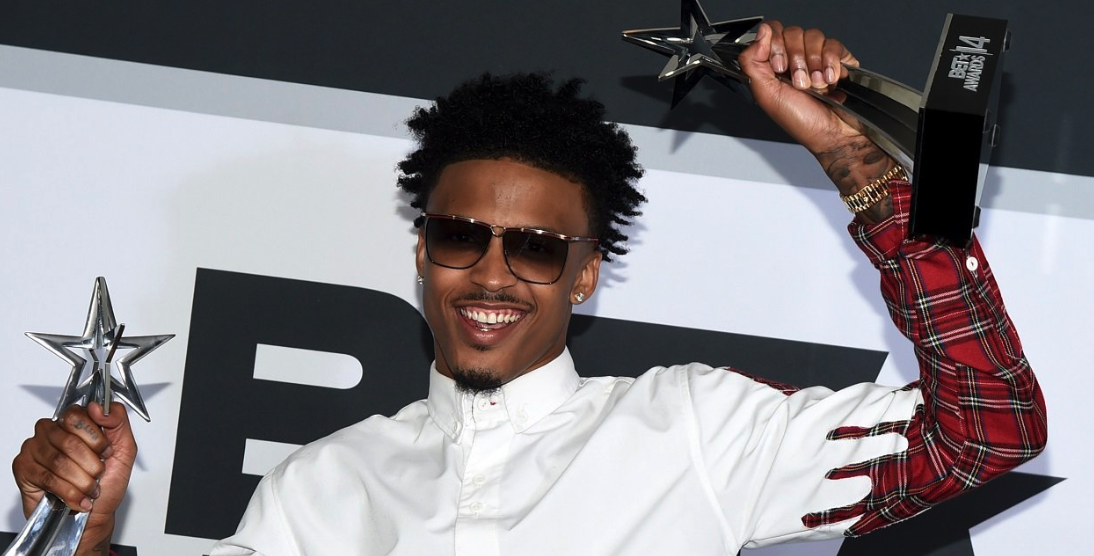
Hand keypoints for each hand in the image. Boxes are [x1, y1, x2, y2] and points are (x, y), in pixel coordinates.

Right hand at [12, 402, 136, 553]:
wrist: (95, 515)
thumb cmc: (107, 484)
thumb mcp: (124, 450)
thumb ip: (119, 422)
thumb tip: (101, 408)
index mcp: (74, 423)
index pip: (77, 416)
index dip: (96, 438)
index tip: (106, 452)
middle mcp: (51, 431)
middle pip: (69, 441)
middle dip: (91, 464)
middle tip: (98, 474)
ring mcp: (35, 448)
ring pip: (59, 461)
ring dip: (82, 481)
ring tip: (90, 489)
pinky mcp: (23, 468)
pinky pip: (47, 478)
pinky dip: (69, 492)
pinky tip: (78, 498)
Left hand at [739, 22, 896, 221]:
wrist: (833, 135)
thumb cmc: (801, 122)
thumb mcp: (766, 95)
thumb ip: (752, 63)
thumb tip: (759, 34)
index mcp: (775, 65)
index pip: (772, 32)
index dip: (776, 46)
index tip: (780, 68)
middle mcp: (796, 59)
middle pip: (793, 32)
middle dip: (796, 60)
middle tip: (800, 83)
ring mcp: (818, 58)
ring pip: (814, 36)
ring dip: (814, 64)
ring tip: (817, 86)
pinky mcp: (839, 60)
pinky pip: (835, 45)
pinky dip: (832, 62)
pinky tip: (831, 80)